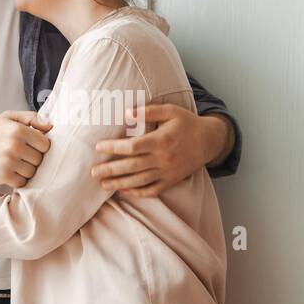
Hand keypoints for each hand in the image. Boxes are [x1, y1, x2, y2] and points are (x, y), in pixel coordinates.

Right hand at [0, 111, 53, 188]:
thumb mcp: (8, 117)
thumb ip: (31, 117)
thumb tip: (51, 125)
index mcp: (18, 130)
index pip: (45, 144)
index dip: (40, 146)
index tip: (31, 145)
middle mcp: (14, 146)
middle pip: (40, 159)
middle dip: (33, 158)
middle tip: (21, 155)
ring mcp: (8, 162)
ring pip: (32, 172)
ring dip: (26, 170)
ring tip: (15, 162)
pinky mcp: (1, 176)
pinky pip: (22, 182)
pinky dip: (18, 179)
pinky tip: (10, 171)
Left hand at [91, 105, 230, 196]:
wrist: (210, 141)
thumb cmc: (187, 123)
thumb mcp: (170, 111)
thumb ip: (149, 111)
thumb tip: (126, 113)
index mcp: (161, 140)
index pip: (132, 147)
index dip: (114, 148)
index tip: (98, 147)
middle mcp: (163, 159)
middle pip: (132, 167)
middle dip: (111, 170)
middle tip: (93, 172)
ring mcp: (167, 172)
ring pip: (140, 181)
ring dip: (119, 183)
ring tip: (102, 184)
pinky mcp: (171, 180)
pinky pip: (152, 190)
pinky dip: (137, 192)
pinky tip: (123, 191)